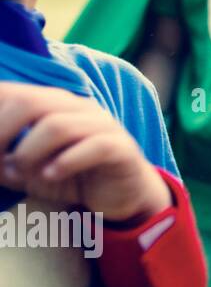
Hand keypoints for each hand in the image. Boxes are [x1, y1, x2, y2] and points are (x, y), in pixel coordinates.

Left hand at [0, 82, 169, 223]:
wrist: (120, 193)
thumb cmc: (70, 176)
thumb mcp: (29, 169)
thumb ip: (5, 160)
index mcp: (53, 103)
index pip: (13, 94)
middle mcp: (78, 107)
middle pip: (31, 103)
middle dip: (2, 133)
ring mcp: (102, 125)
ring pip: (58, 126)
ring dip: (29, 154)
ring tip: (20, 176)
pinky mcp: (121, 148)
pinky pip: (94, 147)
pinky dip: (66, 163)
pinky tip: (51, 176)